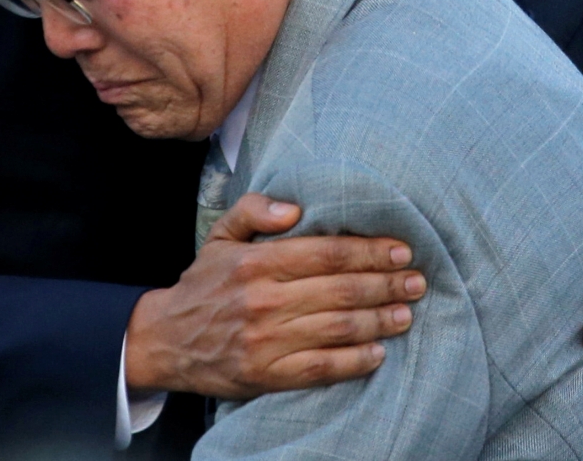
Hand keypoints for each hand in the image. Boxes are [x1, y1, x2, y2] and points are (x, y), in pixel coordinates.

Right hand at [123, 192, 426, 398]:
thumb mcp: (221, 234)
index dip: (369, 251)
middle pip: (340, 290)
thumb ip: (256, 209)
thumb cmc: (204, 283)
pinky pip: (320, 369)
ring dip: (379, 321)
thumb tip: (296, 206)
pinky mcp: (265, 375)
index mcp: (256, 262)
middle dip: (385, 284)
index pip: (326, 252)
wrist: (164, 339)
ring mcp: (265, 341)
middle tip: (417, 281)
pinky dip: (354, 361)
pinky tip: (378, 353)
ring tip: (407, 313)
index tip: (401, 250)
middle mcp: (263, 300)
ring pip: (336, 329)